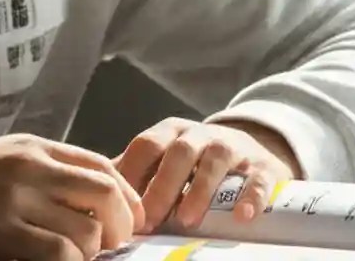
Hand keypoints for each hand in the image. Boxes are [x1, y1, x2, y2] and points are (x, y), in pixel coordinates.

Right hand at [0, 134, 145, 260]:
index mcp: (34, 147)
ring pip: (85, 231)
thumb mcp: (5, 163)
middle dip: (121, 224)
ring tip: (77, 258)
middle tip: (116, 245)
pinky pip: (58, 254)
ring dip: (90, 253)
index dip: (128, 196)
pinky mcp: (1, 233)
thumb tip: (98, 197)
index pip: (101, 165)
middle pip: (104, 192)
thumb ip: (47, 172)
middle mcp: (30, 166)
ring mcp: (15, 199)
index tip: (133, 220)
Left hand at [113, 118, 302, 232]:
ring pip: (215, 160)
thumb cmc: (194, 163)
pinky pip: (258, 178)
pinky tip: (242, 217)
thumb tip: (92, 198)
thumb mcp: (163, 160)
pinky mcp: (262, 166)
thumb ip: (134, 175)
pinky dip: (251, 196)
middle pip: (178, 152)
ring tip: (186, 220)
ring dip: (199, 190)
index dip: (131, 175)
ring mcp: (232, 147)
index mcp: (170, 132)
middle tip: (150, 221)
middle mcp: (200, 134)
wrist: (250, 150)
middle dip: (162, 186)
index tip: (120, 208)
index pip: (145, 145)